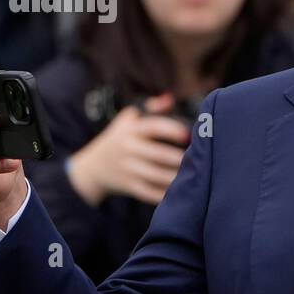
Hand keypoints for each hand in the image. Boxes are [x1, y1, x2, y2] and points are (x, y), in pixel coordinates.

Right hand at [67, 94, 190, 206]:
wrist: (92, 168)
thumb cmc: (120, 139)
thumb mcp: (129, 120)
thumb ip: (151, 108)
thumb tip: (169, 99)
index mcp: (131, 130)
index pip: (152, 127)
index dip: (171, 129)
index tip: (188, 134)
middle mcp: (128, 149)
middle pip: (157, 154)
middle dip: (179, 158)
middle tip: (201, 159)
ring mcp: (128, 169)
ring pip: (156, 175)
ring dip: (176, 177)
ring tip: (196, 175)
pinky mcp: (129, 186)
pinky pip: (149, 192)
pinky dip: (164, 194)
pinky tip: (180, 192)